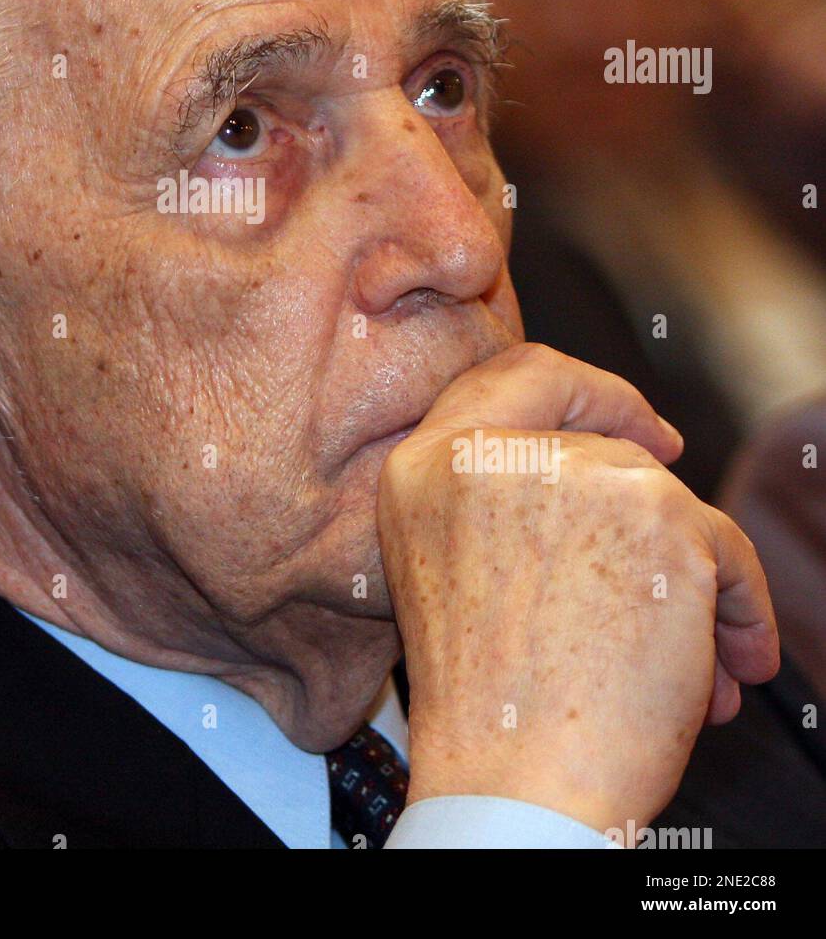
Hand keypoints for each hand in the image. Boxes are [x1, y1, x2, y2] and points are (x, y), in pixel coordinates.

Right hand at [377, 343, 778, 835]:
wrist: (514, 787)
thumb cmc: (487, 710)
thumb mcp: (454, 573)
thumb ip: (506, 503)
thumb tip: (619, 469)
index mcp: (422, 468)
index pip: (515, 376)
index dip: (586, 391)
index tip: (637, 426)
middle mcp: (487, 452)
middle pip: (603, 436)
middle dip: (654, 482)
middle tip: (690, 522)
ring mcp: (569, 472)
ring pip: (665, 498)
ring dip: (694, 575)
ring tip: (695, 659)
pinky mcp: (651, 510)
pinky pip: (723, 545)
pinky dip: (739, 608)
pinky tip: (723, 667)